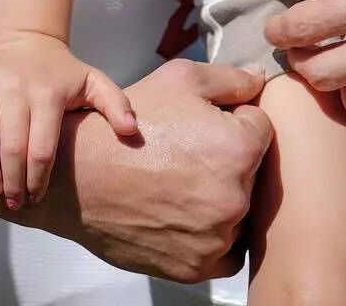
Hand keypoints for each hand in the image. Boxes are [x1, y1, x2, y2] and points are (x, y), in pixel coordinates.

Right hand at [0, 33, 136, 209]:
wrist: (29, 40)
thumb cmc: (61, 72)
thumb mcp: (93, 82)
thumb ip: (116, 105)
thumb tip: (132, 132)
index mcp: (48, 92)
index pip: (41, 147)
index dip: (38, 179)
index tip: (36, 198)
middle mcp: (16, 85)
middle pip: (11, 145)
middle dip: (12, 181)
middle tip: (13, 202)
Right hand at [0, 59, 271, 283]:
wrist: (82, 175)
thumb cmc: (132, 122)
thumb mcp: (181, 79)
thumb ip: (231, 78)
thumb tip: (261, 80)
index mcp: (240, 147)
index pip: (263, 129)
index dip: (233, 121)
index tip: (204, 125)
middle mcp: (236, 197)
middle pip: (253, 173)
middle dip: (230, 160)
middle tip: (188, 153)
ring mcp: (217, 237)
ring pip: (240, 212)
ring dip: (221, 198)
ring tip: (180, 182)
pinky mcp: (198, 267)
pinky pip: (225, 250)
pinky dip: (210, 235)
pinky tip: (182, 212)